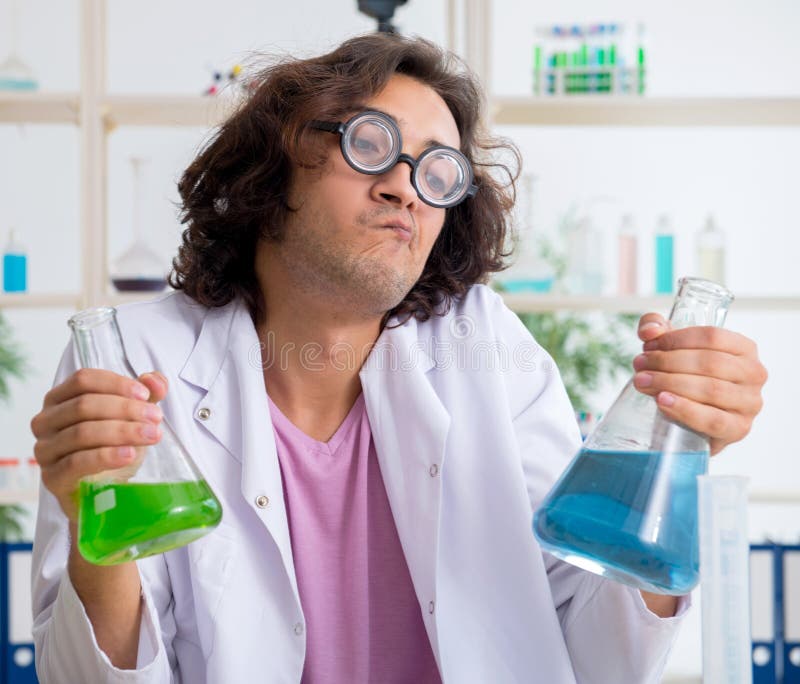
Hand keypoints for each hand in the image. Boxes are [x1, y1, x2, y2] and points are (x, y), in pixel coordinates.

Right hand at [30, 369, 167, 520]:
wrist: (105, 493)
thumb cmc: (113, 447)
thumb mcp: (133, 417)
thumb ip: (146, 395)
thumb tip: (155, 380)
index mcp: (60, 399)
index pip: (83, 380)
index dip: (116, 384)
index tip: (146, 395)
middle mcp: (46, 421)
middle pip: (84, 405)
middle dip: (125, 409)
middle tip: (155, 418)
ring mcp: (45, 450)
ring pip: (82, 432)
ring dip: (122, 431)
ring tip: (151, 435)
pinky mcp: (52, 477)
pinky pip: (77, 462)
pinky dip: (106, 456)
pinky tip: (129, 454)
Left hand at [631, 314, 766, 454]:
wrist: (691, 420)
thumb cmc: (685, 377)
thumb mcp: (672, 347)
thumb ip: (656, 328)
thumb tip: (649, 330)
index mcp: (743, 348)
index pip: (712, 336)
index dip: (675, 339)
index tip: (648, 345)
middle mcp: (753, 374)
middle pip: (709, 363)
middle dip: (667, 362)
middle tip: (639, 364)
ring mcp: (749, 403)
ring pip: (710, 389)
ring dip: (670, 383)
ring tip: (642, 381)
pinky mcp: (738, 429)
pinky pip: (712, 420)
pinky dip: (685, 409)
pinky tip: (663, 401)